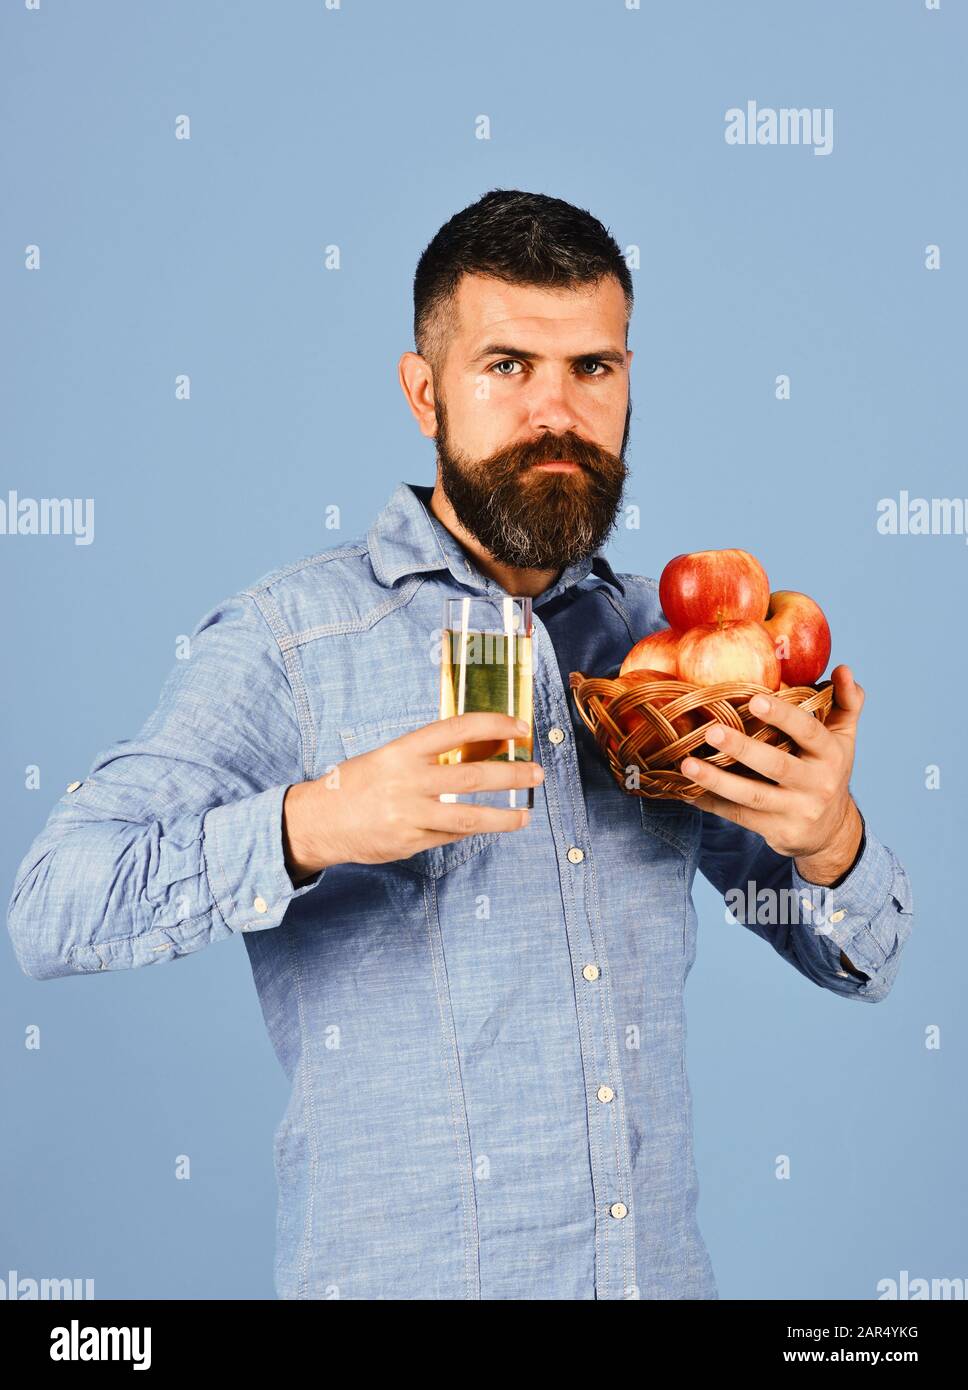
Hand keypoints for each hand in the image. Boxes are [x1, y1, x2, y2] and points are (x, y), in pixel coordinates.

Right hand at [282, 712, 543, 880]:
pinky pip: (450, 835)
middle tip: (537, 773)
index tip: (520, 727)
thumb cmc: (356, 784)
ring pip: (469, 816)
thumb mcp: (387, 758)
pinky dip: (472, 830)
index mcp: (402, 751)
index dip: (493, 725)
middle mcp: (408, 781)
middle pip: (472, 775)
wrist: (318, 821)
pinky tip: (489, 827)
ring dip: (504, 816)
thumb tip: (477, 753)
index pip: (457, 729)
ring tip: (525, 815)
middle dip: (512, 774)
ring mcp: (410, 814)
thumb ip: (426, 757)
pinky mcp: (410, 842)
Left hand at [681, 665, 864, 873]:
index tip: (754, 699)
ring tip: (687, 764)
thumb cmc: (829, 770)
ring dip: (717, 781)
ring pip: (753, 796)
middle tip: (711, 731)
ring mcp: (796, 810)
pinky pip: (739, 816)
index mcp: (831, 754)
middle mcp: (817, 784)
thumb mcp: (844, 737)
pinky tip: (687, 790)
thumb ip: (847, 701)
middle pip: (777, 766)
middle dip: (743, 748)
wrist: (831, 831)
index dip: (783, 716)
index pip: (809, 732)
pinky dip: (712, 804)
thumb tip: (842, 668)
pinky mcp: (776, 831)